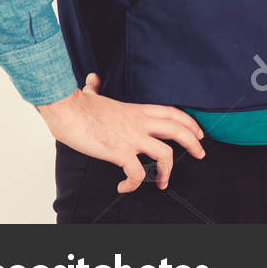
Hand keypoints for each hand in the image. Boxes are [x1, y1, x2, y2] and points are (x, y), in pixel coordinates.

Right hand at [35, 73, 205, 193]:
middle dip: (194, 143)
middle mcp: (139, 123)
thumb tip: (92, 80)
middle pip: (178, 131)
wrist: (66, 109)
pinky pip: (137, 173)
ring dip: (167, 171)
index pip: (172, 114)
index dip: (189, 123)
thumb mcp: (93, 94)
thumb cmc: (76, 104)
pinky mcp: (119, 152)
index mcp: (137, 110)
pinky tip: (124, 187)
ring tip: (163, 182)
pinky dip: (134, 184)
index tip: (199, 133)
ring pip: (165, 155)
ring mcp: (131, 138)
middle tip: (200, 154)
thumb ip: (97, 88)